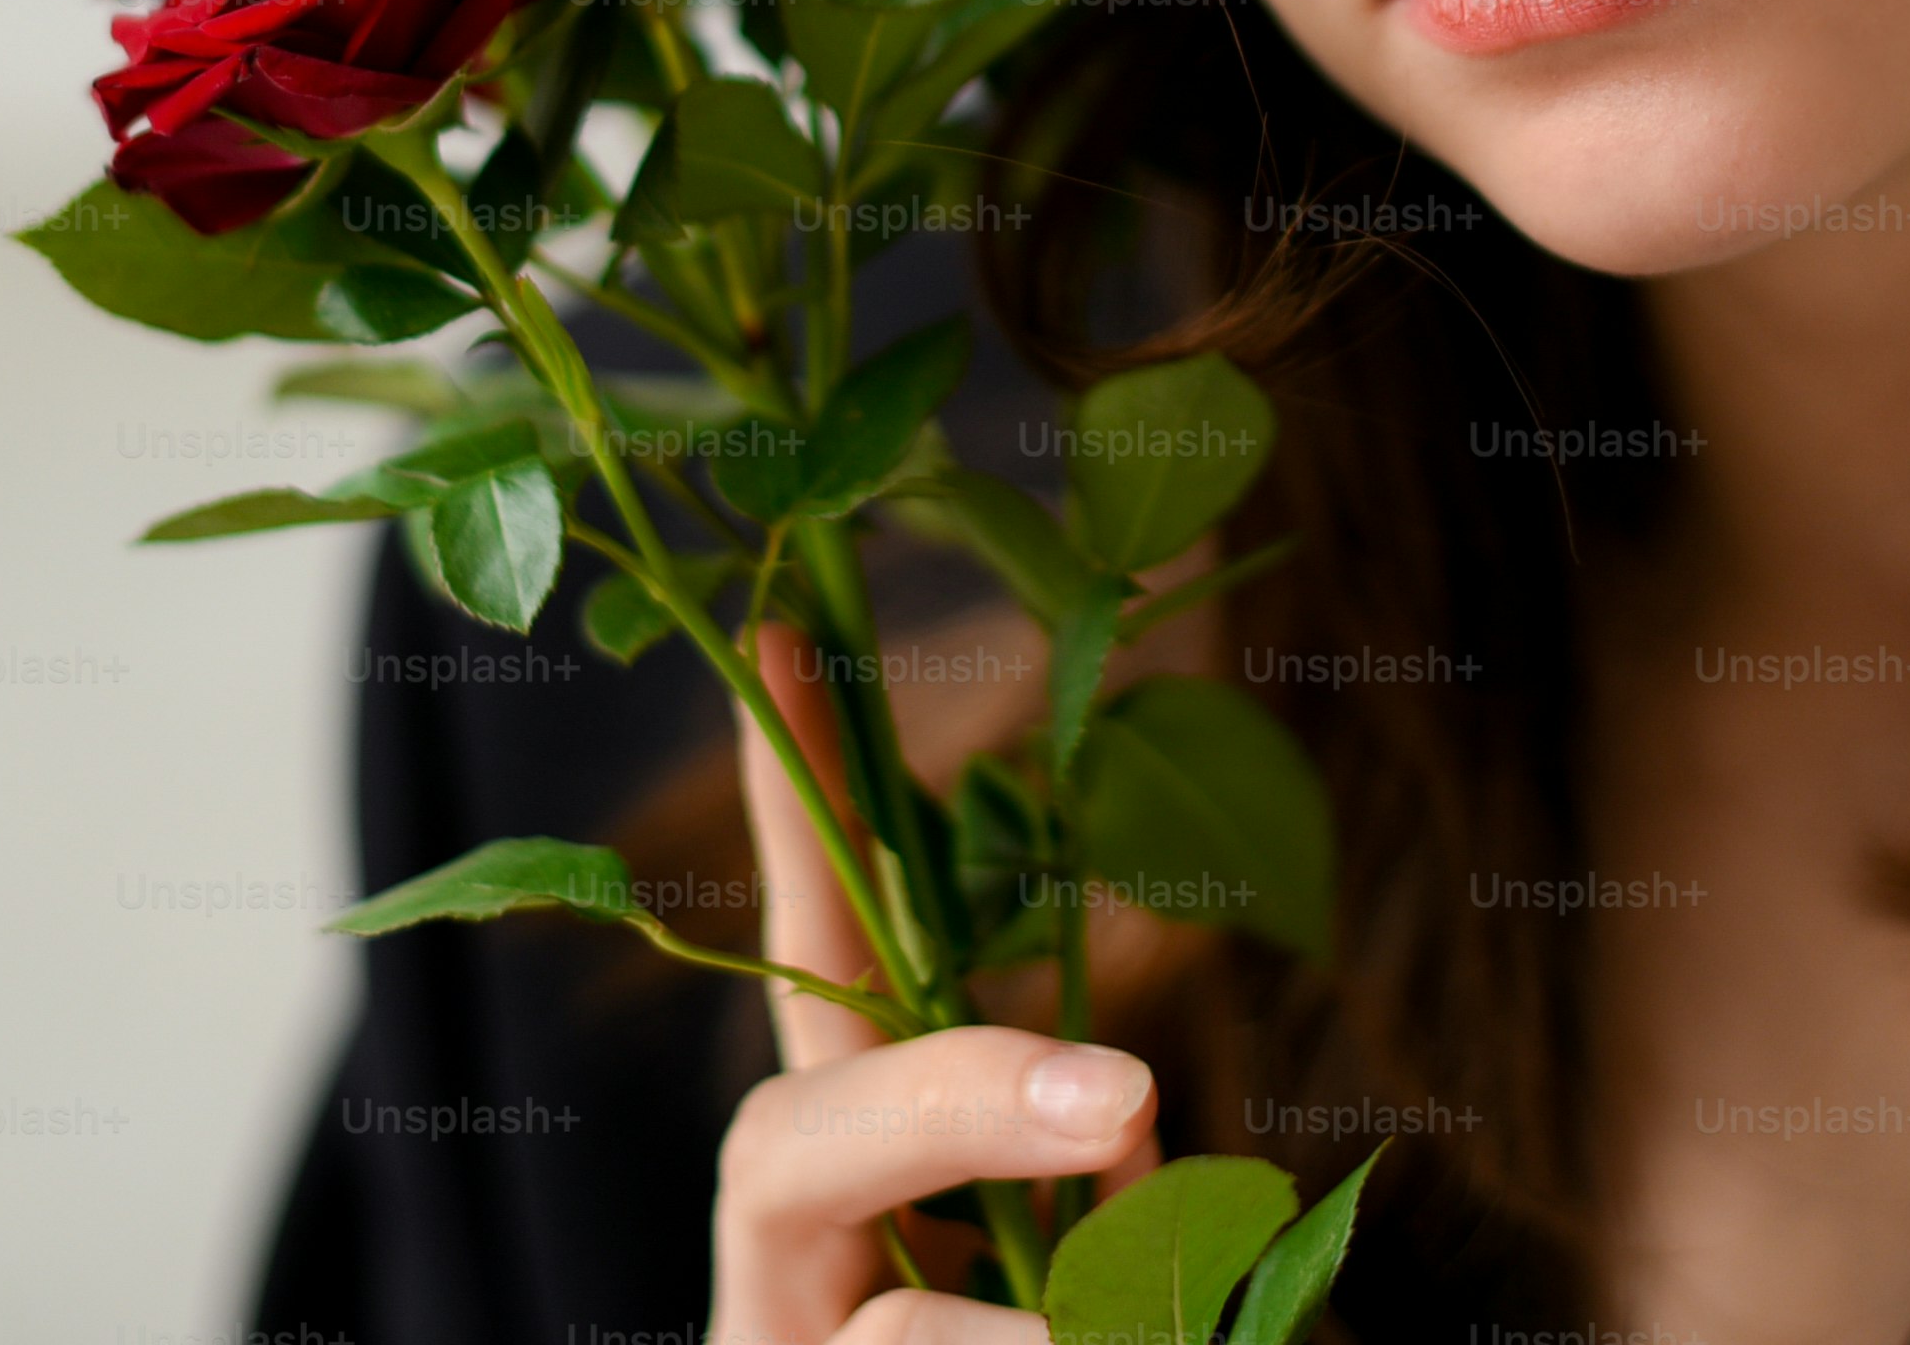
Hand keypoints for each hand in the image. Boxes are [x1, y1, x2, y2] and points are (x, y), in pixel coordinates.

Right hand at [710, 626, 1156, 1343]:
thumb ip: (1094, 1175)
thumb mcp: (1105, 1265)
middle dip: (952, 1107)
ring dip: (1054, 1335)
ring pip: (894, 1327)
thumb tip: (1116, 1115)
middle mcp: (779, 1271)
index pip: (816, 977)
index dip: (800, 816)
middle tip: (1130, 1094)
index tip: (789, 634)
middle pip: (781, 1141)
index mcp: (847, 1192)